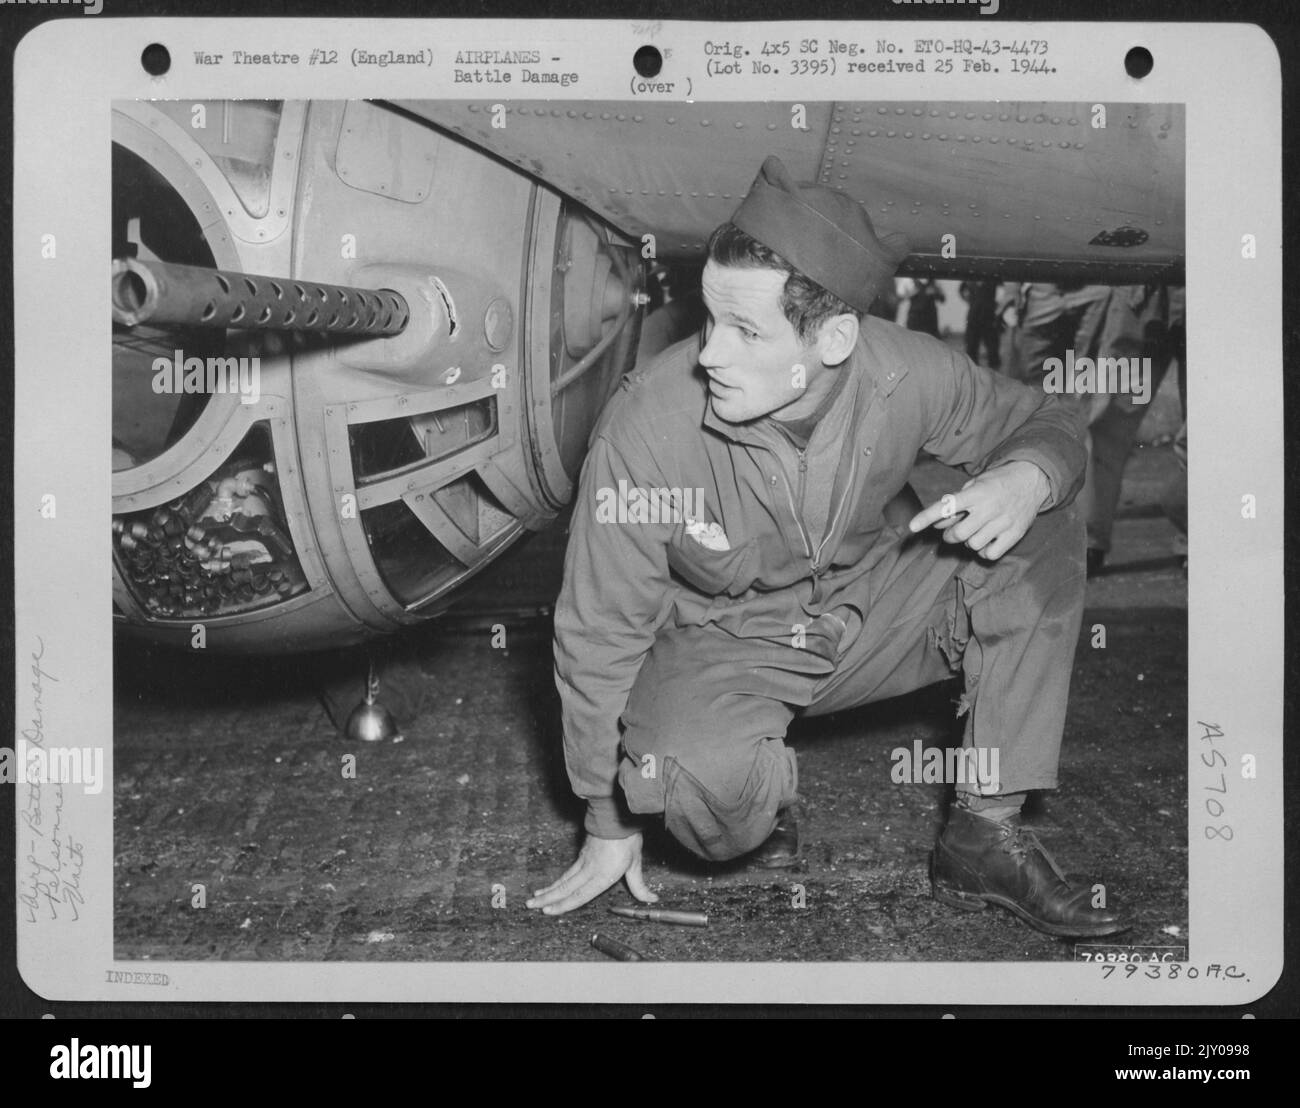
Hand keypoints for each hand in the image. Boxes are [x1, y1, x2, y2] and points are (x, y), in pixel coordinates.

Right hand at [526, 832, 658, 915]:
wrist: (617, 814)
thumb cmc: (626, 838)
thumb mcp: (635, 862)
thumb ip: (639, 885)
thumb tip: (651, 899)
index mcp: (602, 874)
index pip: (580, 894)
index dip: (564, 904)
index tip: (548, 911)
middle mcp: (589, 869)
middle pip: (565, 888)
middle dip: (548, 898)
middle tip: (531, 906)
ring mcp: (583, 861)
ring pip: (563, 879)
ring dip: (548, 890)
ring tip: (534, 899)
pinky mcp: (582, 854)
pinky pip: (567, 872)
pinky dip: (556, 881)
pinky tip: (550, 886)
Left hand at [907, 461, 1049, 560]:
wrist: (1033, 479)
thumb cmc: (997, 482)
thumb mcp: (975, 483)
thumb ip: (957, 502)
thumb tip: (938, 523)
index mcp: (976, 493)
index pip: (946, 506)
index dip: (927, 516)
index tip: (912, 527)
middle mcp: (989, 508)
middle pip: (958, 533)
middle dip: (950, 535)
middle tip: (954, 531)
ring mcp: (1003, 522)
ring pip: (973, 545)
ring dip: (968, 542)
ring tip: (975, 532)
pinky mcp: (1015, 534)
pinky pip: (991, 554)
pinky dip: (984, 552)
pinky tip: (987, 541)